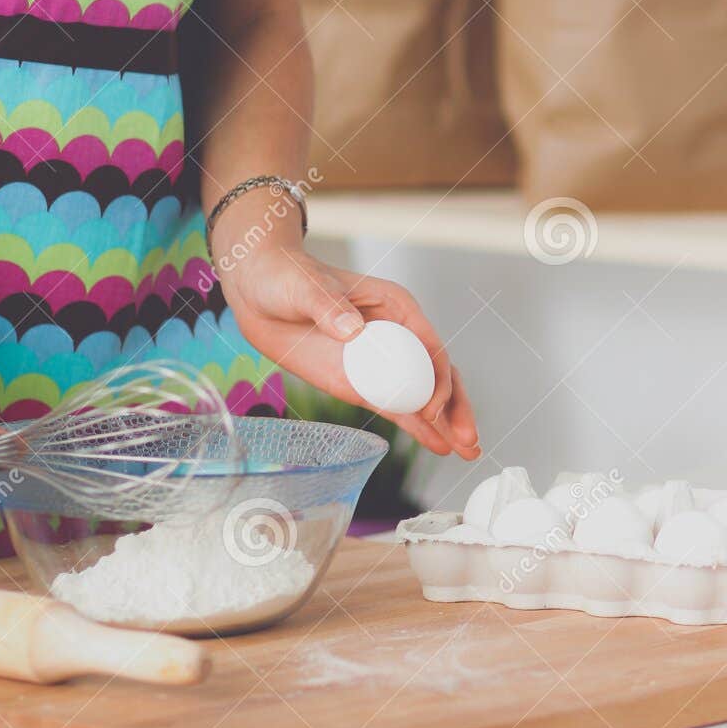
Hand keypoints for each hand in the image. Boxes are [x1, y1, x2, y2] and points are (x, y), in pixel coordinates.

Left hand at [215, 240, 478, 459]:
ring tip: (467, 452)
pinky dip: (414, 425)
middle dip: (456, 408)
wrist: (256, 290)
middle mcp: (396, 337)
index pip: (429, 347)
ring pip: (421, 396)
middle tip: (469, 439)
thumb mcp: (306, 286)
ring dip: (443, 424)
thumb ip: (330, 307)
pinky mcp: (357, 382)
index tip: (432, 409)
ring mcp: (378, 362)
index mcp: (396, 307)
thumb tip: (352, 330)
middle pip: (437, 375)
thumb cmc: (287, 275)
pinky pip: (392, 406)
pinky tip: (436, 444)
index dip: (437, 379)